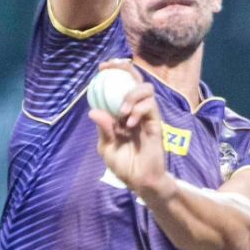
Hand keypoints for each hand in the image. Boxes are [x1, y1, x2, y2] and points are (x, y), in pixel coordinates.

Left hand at [89, 65, 169, 199]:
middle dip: (125, 68)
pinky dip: (139, 110)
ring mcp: (147, 115)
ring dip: (132, 95)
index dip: (113, 72)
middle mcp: (135, 110)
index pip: (120, 85)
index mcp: (122, 113)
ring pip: (146, 89)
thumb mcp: (107, 148)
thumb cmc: (123, 165)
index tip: (101, 68)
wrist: (140, 181)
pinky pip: (151, 107)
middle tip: (112, 69)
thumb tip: (93, 111)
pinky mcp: (156, 123)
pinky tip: (129, 123)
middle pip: (136, 79)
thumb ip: (103, 129)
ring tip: (122, 111)